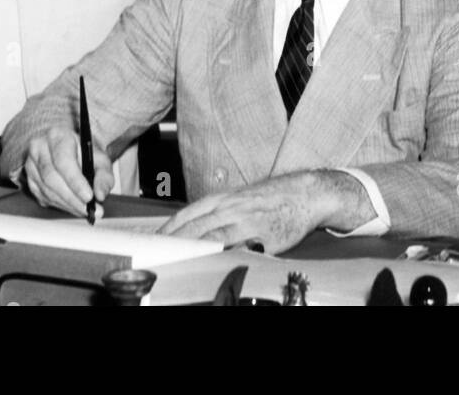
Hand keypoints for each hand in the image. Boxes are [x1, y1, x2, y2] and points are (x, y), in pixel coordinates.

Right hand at [21, 128, 113, 216]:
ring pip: (46, 190)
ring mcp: (31, 164)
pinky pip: (43, 197)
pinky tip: (73, 207)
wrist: (71, 150)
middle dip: (72, 198)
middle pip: (52, 178)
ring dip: (67, 204)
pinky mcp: (30, 179)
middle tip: (89, 210)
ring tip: (84, 210)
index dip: (75, 181)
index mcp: (57, 136)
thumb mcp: (100, 159)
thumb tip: (100, 195)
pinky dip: (60, 205)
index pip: (63, 161)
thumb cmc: (85, 153)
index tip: (89, 197)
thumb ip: (104, 176)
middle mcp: (39, 148)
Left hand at [160, 173, 333, 253]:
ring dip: (193, 251)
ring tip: (176, 263)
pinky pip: (240, 249)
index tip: (153, 242)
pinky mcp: (264, 237)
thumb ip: (217, 212)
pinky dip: (224, 256)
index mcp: (224, 198)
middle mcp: (231, 208)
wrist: (305, 192)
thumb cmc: (271, 197)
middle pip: (196, 227)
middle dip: (174, 244)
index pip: (188, 214)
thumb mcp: (240, 198)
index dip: (169, 229)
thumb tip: (192, 229)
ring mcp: (247, 222)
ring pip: (213, 238)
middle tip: (157, 257)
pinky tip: (212, 265)